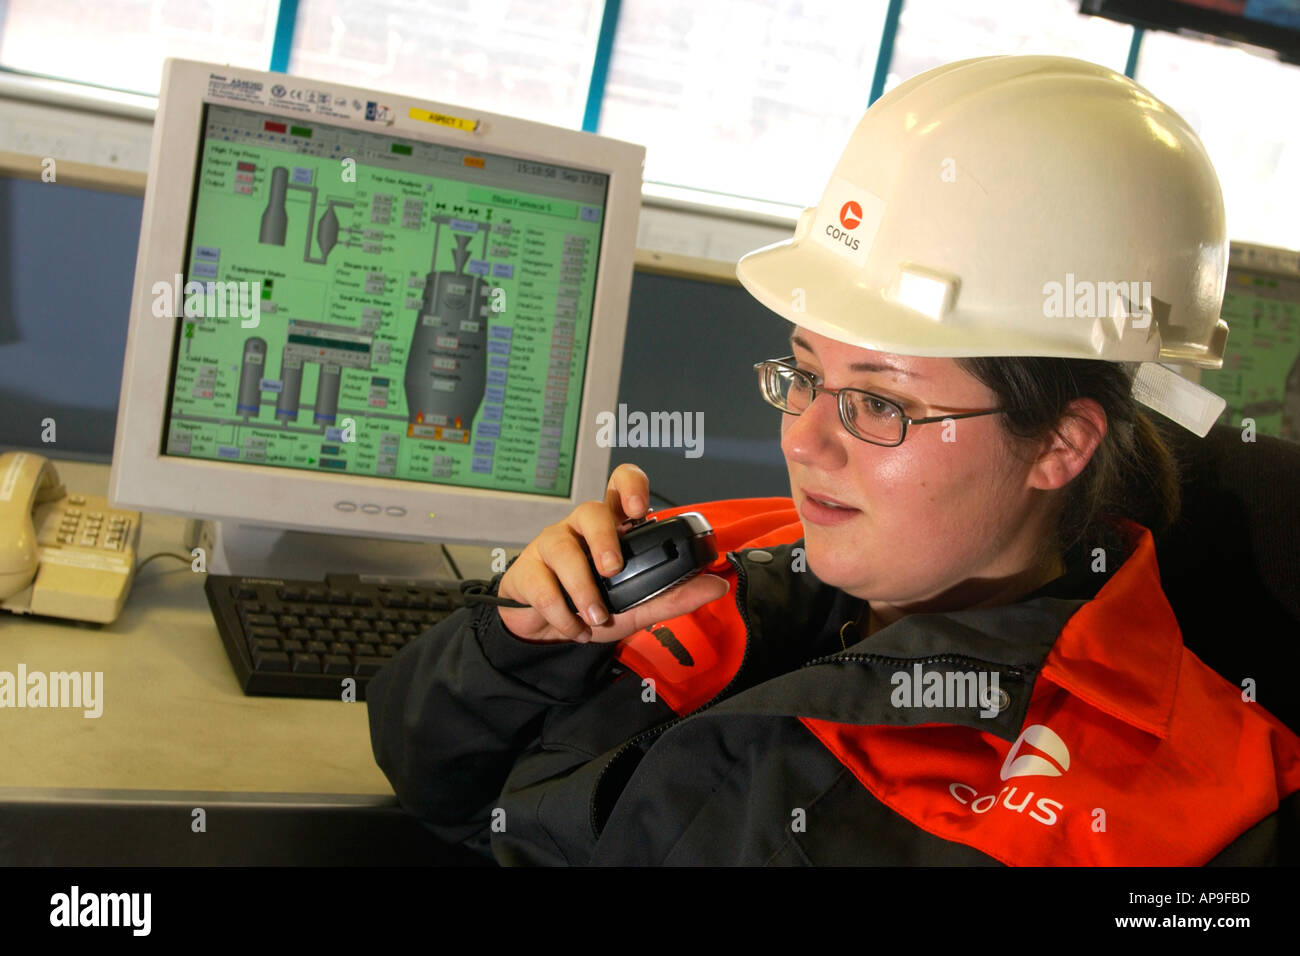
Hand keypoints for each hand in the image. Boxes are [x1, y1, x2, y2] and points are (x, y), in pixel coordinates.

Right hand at [497, 463, 728, 642]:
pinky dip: (562, 615)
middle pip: (590, 511)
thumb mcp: (636, 606)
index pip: (620, 484)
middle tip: (612, 570)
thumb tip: (718, 584)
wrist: (546, 632)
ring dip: (582, 588)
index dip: (630, 486)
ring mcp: (552, 545)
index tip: (638, 509)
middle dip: (603, 540)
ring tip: (596, 616)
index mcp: (612, 527)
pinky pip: (543, 586)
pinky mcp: (527, 570)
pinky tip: (575, 628)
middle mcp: (581, 529)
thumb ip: (674, 597)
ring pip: (563, 549)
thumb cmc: (592, 605)